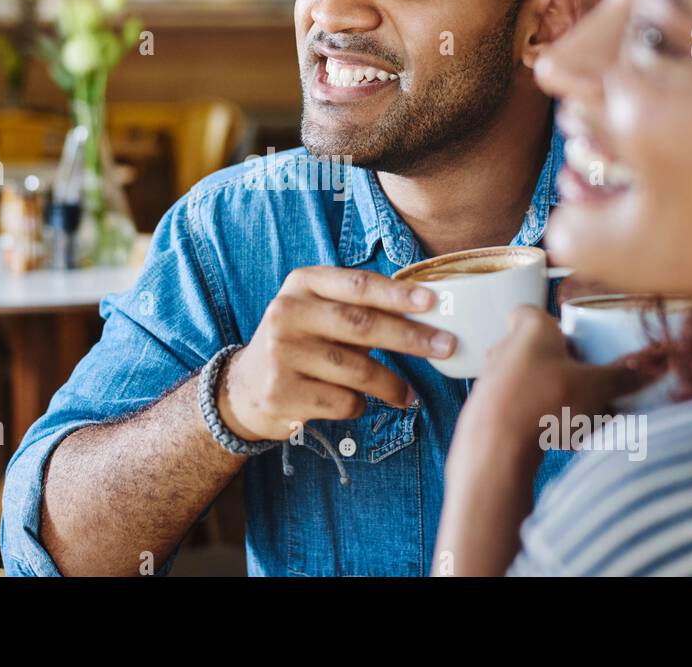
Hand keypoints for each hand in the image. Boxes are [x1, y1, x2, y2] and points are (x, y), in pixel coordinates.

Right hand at [218, 266, 455, 441]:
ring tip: (408, 395)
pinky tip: (357, 404)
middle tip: (446, 346)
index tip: (432, 301)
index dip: (397, 293)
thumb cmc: (300, 344)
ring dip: (392, 385)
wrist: (245, 388)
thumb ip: (359, 306)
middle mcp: (288, 313)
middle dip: (411, 338)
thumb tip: (427, 311)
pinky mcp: (283, 392)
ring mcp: (282, 354)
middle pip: (362, 325)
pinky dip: (360, 406)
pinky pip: (342, 402)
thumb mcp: (318, 311)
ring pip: (357, 371)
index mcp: (302, 284)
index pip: (357, 285)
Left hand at [448, 306, 647, 477]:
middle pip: (536, 351)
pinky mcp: (484, 411)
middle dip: (562, 369)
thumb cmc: (547, 398)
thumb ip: (623, 375)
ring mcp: (491, 380)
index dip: (551, 323)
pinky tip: (562, 441)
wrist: (497, 445)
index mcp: (529, 328)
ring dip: (554, 398)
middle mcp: (504, 348)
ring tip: (583, 421)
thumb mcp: (596, 386)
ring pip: (529, 382)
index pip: (530, 311)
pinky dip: (539, 421)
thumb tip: (653, 365)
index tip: (574, 341)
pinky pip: (518, 410)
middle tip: (590, 387)